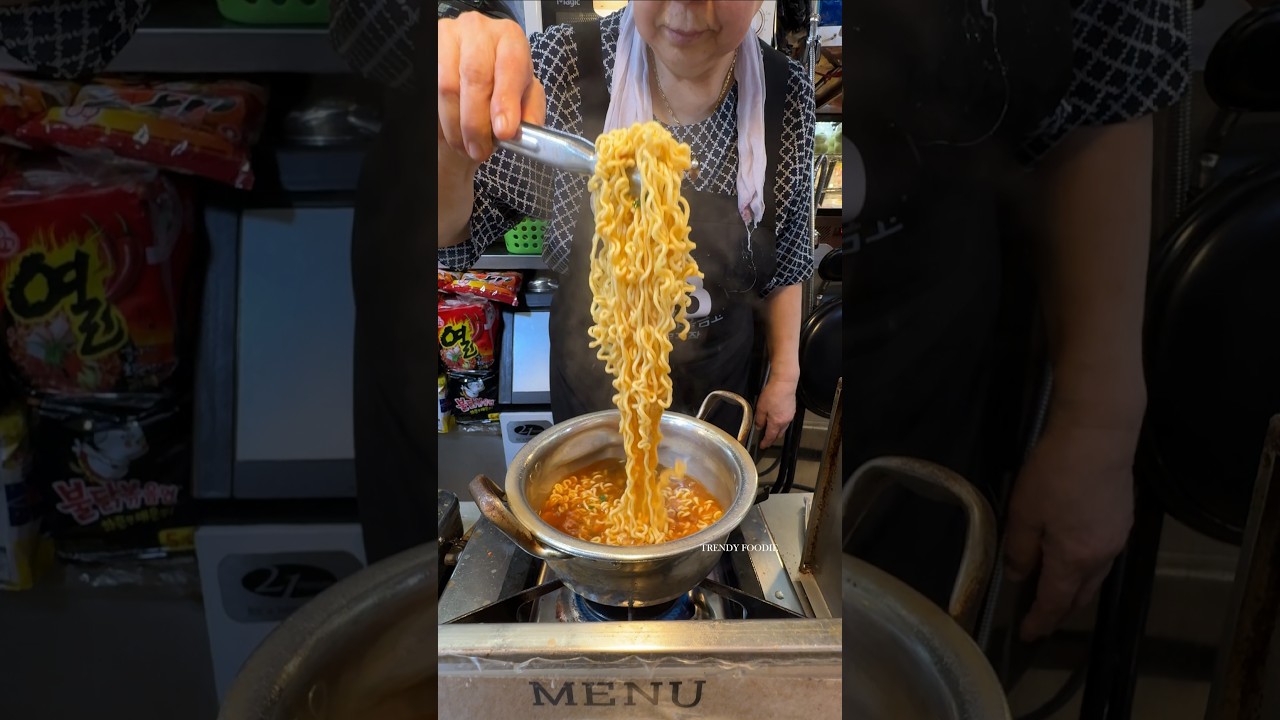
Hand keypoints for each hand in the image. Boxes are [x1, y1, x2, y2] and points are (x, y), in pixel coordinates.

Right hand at [438, 12, 545, 167]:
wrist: (469, 86)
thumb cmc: (500, 90)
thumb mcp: (523, 100)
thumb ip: (529, 112)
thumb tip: (523, 129)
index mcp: (509, 37)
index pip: (510, 64)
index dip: (506, 100)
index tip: (504, 131)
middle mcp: (478, 29)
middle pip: (475, 75)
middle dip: (477, 122)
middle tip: (480, 150)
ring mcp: (447, 35)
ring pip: (447, 86)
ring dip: (456, 125)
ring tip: (466, 146)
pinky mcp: (426, 49)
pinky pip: (429, 89)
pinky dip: (440, 118)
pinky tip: (451, 131)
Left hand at [753, 377, 796, 448]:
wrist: (785, 383)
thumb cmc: (772, 394)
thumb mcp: (761, 407)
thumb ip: (760, 419)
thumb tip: (759, 428)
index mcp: (776, 422)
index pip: (770, 436)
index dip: (766, 442)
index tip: (762, 446)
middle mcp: (785, 422)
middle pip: (778, 434)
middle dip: (772, 438)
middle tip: (766, 439)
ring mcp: (790, 416)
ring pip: (783, 428)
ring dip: (777, 431)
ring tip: (771, 430)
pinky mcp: (793, 410)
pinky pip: (786, 421)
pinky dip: (781, 424)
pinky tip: (777, 420)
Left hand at [1004, 418, 1135, 640]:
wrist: (1099, 434)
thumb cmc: (1056, 472)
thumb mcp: (1025, 511)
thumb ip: (1020, 549)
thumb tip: (1018, 576)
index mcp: (1074, 558)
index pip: (1055, 602)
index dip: (1040, 620)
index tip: (1027, 635)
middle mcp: (1102, 556)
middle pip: (1080, 595)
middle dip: (1060, 611)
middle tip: (1040, 617)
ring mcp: (1118, 538)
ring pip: (1095, 577)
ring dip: (1075, 590)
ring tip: (1055, 591)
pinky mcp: (1123, 520)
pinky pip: (1104, 558)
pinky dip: (1086, 568)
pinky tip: (1075, 558)